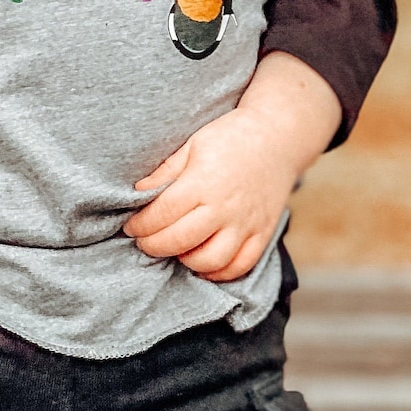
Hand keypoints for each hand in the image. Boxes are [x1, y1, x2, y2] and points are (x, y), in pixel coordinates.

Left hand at [124, 52, 341, 280]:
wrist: (278, 137)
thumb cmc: (231, 138)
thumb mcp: (193, 144)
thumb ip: (165, 172)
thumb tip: (137, 194)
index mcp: (203, 182)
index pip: (161, 215)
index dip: (140, 225)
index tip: (132, 226)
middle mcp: (225, 207)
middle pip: (179, 241)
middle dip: (154, 245)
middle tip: (145, 240)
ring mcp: (246, 223)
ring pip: (210, 261)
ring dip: (185, 260)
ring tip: (177, 248)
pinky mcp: (262, 233)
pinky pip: (240, 266)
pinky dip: (219, 272)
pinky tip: (204, 262)